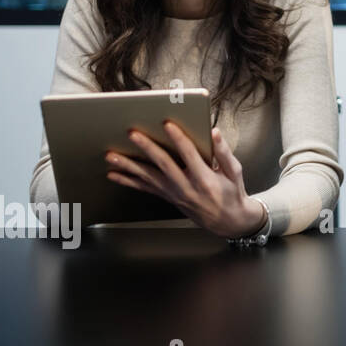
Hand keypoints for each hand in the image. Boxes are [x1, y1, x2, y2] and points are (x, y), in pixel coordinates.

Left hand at [106, 123, 266, 239]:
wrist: (226, 220)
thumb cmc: (231, 193)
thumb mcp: (234, 172)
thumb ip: (223, 152)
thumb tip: (214, 132)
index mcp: (205, 178)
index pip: (189, 155)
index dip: (178, 139)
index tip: (167, 124)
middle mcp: (186, 187)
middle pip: (163, 164)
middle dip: (147, 148)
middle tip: (133, 134)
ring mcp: (174, 193)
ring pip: (148, 177)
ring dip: (128, 166)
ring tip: (111, 155)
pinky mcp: (167, 197)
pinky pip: (144, 188)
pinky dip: (128, 181)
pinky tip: (114, 174)